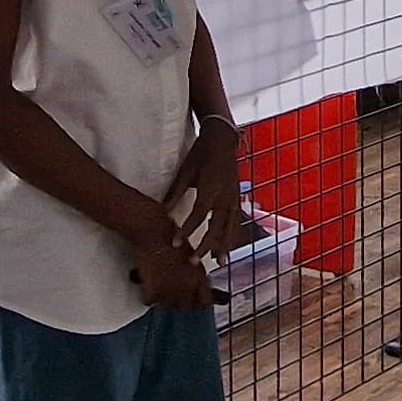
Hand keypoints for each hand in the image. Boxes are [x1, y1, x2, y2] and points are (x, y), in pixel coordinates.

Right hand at [133, 239, 217, 310]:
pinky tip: (149, 289)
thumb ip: (197, 272)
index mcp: (199, 277)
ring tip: (162, 292)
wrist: (153, 232)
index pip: (205, 302)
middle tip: (177, 297)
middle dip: (182, 303)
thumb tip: (198, 283)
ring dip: (166, 301)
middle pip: (187, 307)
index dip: (199, 303)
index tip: (196, 303)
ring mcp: (169, 290)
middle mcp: (187, 287)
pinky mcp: (152, 290)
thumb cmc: (172, 236)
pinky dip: (148, 297)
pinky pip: (150, 302)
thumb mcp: (193, 254)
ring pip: (168, 306)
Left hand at [168, 122, 249, 258]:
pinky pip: (237, 220)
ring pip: (230, 227)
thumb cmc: (201, 153)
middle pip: (216, 227)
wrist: (222, 139)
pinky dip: (233, 234)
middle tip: (194, 261)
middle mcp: (224, 196)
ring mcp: (233, 197)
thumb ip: (176, 192)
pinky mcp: (237, 197)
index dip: (187, 231)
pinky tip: (229, 245)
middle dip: (205, 246)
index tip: (176, 243)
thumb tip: (164, 211)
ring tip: (219, 262)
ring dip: (224, 245)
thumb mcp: (186, 171)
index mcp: (210, 188)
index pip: (198, 215)